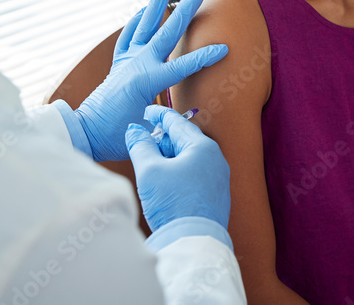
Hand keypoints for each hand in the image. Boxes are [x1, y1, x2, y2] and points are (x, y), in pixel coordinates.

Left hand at [74, 0, 227, 161]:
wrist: (84, 132)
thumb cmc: (117, 136)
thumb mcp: (150, 132)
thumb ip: (172, 121)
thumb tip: (192, 114)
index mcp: (149, 81)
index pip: (184, 66)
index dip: (205, 57)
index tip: (224, 48)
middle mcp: (139, 64)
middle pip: (167, 33)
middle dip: (185, 11)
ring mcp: (127, 60)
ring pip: (145, 25)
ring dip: (156, 2)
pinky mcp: (119, 62)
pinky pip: (128, 36)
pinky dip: (136, 21)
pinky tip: (143, 9)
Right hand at [126, 105, 230, 231]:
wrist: (193, 243)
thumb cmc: (173, 204)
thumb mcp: (150, 170)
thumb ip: (140, 146)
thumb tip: (134, 130)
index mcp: (203, 147)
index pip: (177, 122)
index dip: (158, 115)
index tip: (146, 111)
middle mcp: (216, 159)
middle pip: (184, 141)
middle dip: (162, 141)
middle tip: (143, 144)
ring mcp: (218, 179)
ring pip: (189, 159)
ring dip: (169, 159)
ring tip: (150, 167)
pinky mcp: (216, 196)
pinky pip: (195, 175)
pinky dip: (178, 173)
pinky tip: (164, 184)